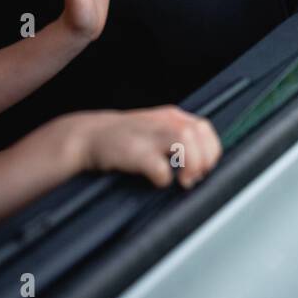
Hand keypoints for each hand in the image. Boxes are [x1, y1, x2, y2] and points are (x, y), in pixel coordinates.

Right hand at [68, 106, 222, 188]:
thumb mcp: (154, 130)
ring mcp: (148, 135)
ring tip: (183, 180)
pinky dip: (164, 177)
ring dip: (192, 163)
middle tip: (193, 177)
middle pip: (200, 132)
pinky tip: (158, 180)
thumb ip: (178, 139)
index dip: (210, 151)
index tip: (202, 168)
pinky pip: (159, 166)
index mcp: (171, 117)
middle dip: (204, 158)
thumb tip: (202, 165)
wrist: (87, 137)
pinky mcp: (134, 152)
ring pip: (186, 138)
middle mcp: (163, 122)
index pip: (205, 128)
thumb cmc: (122, 139)